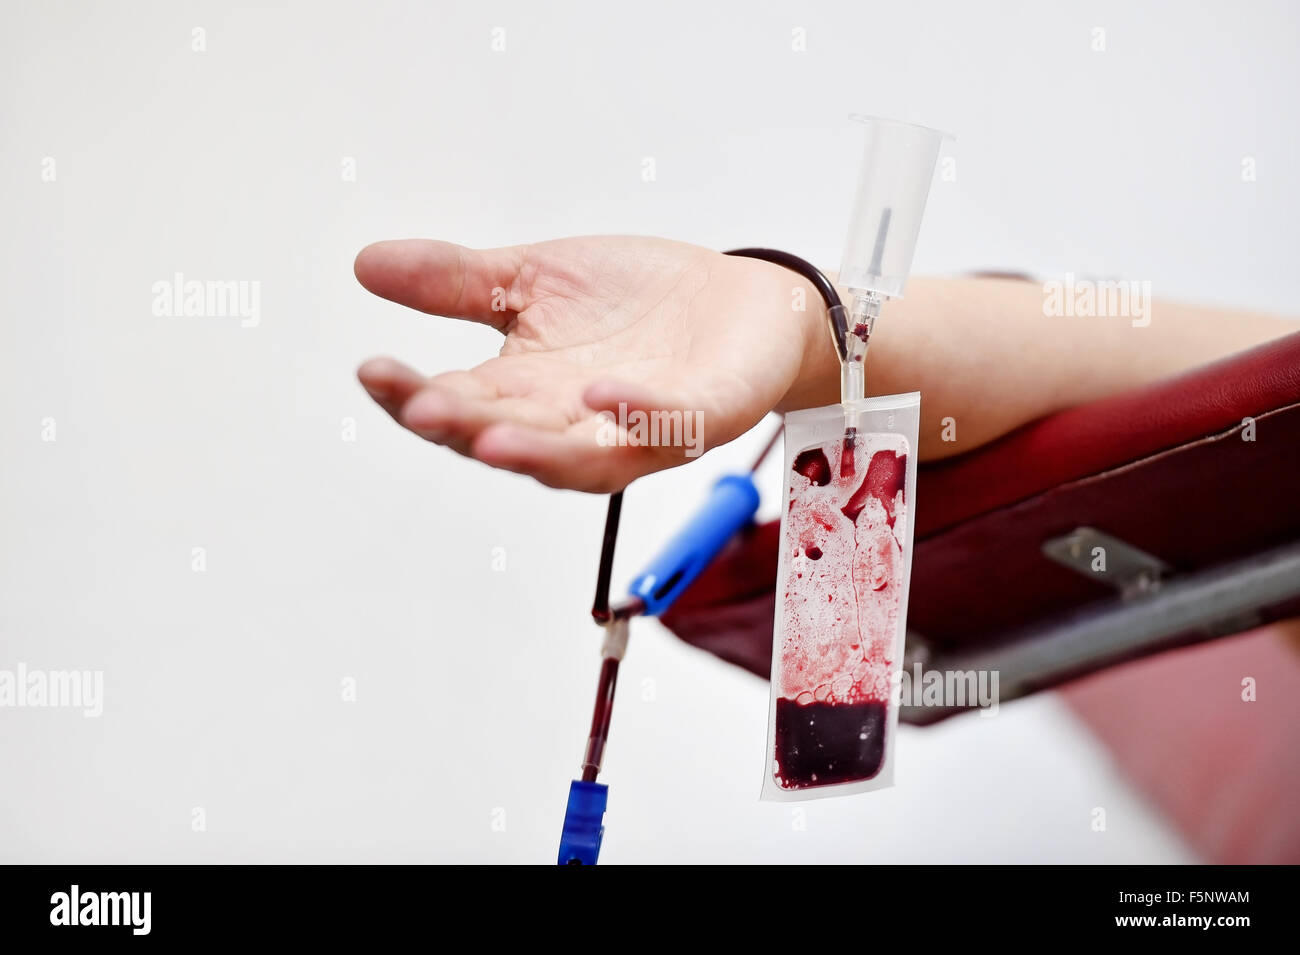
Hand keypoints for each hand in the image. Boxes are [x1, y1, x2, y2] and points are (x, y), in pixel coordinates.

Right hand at [354, 236, 822, 490]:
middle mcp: (577, 423)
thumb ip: (460, 281)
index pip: (459, 404)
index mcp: (530, 392)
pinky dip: (637, 413)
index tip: (372, 370)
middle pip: (509, 439)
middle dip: (463, 428)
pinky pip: (670, 427)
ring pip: (580, 460)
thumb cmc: (637, 300)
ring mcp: (640, 429)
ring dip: (535, 451)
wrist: (741, 300)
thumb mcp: (536, 278)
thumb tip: (366, 264)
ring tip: (490, 438)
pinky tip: (604, 394)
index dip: (413, 396)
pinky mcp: (703, 416)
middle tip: (421, 408)